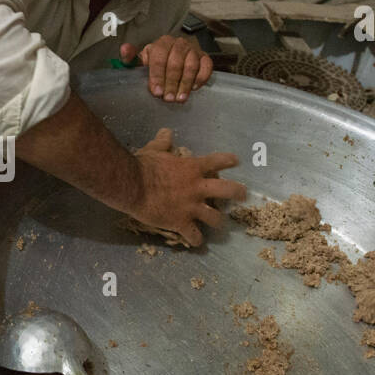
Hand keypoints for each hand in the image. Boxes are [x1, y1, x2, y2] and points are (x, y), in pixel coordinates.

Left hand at [119, 33, 211, 102]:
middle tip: (168, 99)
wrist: (175, 55)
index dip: (157, 76)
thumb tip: (124, 49)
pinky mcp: (205, 57)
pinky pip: (206, 67)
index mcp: (161, 43)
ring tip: (180, 98)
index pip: (159, 58)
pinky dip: (201, 78)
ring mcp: (193, 50)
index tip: (156, 92)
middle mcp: (178, 44)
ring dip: (185, 84)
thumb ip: (132, 58)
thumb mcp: (142, 60)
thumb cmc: (156, 61)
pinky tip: (194, 89)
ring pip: (191, 66)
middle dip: (171, 83)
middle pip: (175, 64)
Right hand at [124, 128, 244, 245]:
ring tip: (220, 224)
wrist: (132, 185)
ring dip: (219, 221)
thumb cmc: (143, 165)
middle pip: (227, 190)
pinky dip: (196, 239)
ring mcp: (191, 207)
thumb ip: (163, 143)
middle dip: (238, 193)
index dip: (229, 161)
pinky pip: (194, 235)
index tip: (235, 161)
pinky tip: (196, 242)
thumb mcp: (154, 150)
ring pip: (215, 217)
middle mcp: (197, 187)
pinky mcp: (180, 222)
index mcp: (192, 168)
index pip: (218, 161)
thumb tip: (166, 132)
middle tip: (242, 195)